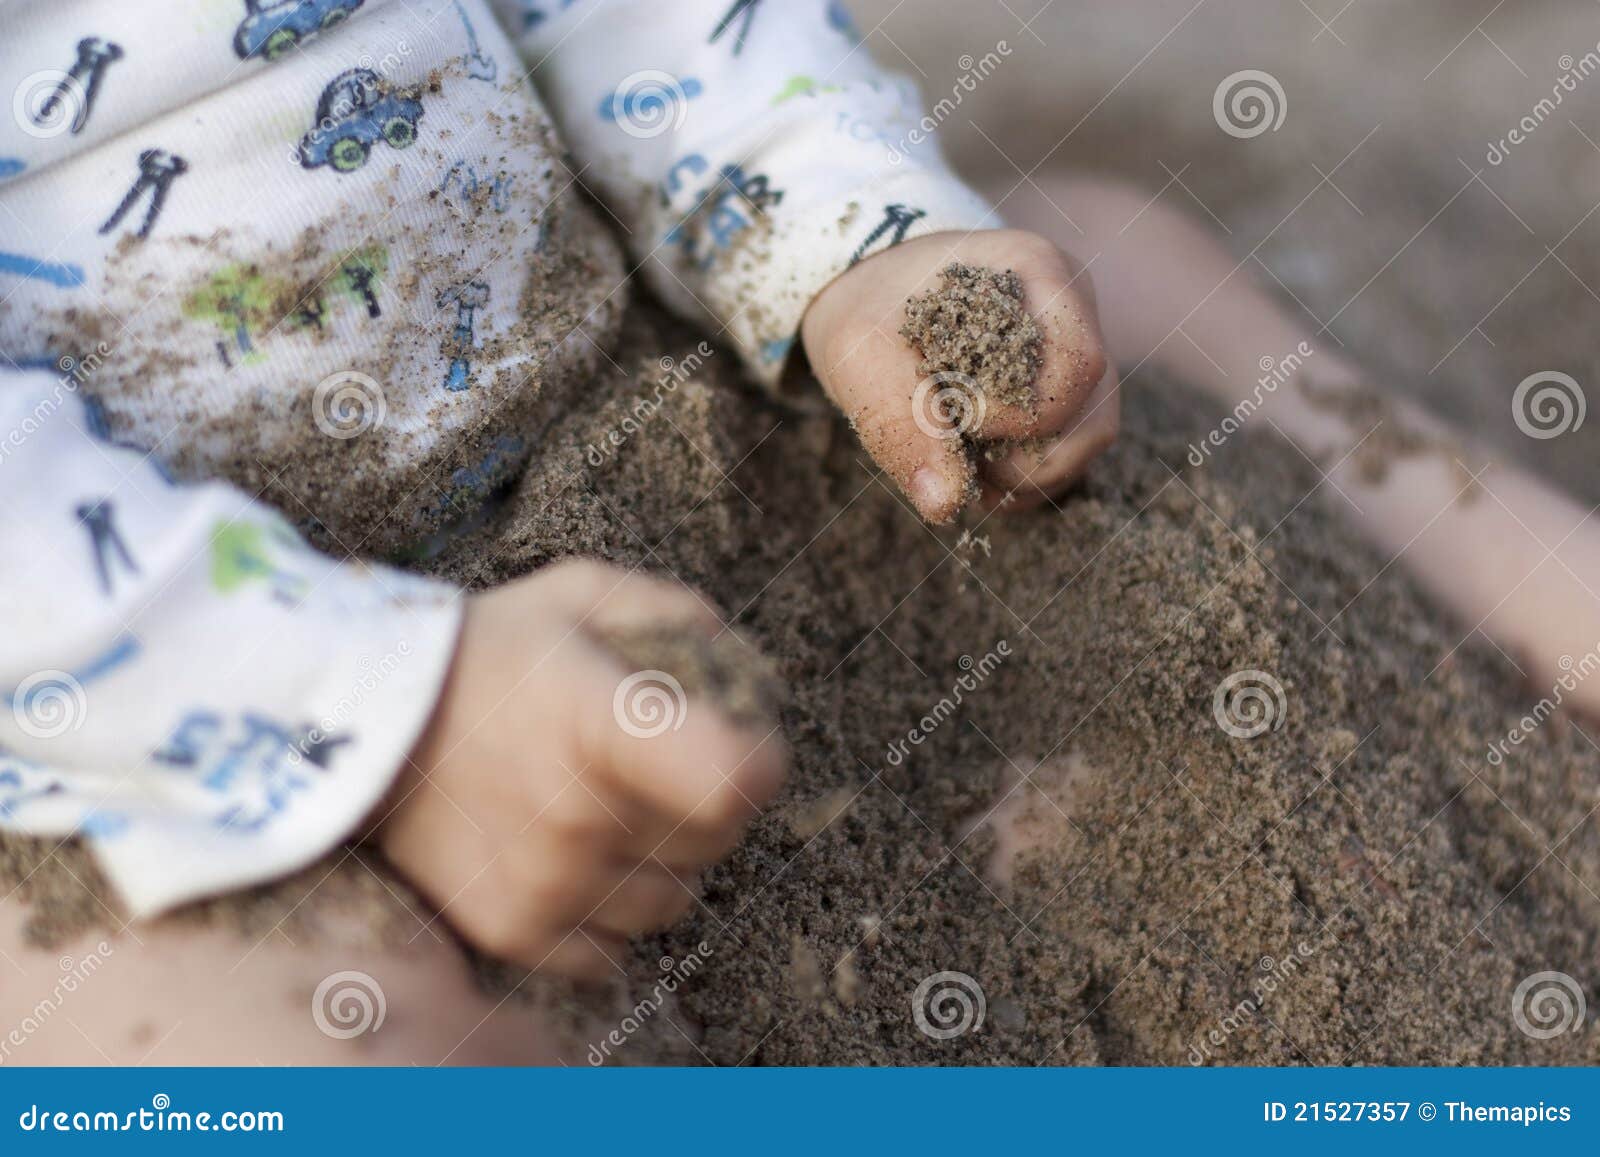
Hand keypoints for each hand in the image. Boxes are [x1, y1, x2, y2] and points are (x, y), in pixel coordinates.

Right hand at [378, 560, 786, 978]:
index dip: (760, 759)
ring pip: (675, 898)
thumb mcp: (586, 592)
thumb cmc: (490, 648)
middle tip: (659, 762)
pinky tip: (578, 857)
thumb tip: (753, 677)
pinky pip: (616, 949)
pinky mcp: (513, 930)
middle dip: (709, 799)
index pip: (733, 780)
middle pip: (718, 839)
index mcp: (601, 724)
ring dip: (663, 859)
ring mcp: (545, 883)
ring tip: (611, 806)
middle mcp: (577, 816)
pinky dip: (612, 912)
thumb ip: (683, 619)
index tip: (743, 739)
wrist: (360, 720)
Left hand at [801, 229, 1116, 522]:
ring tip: (967, 469)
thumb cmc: (868, 311)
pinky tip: (977, 470)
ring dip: (1030, 475)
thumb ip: (896, 422)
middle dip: (1026, 461)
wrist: (870, 293)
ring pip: (1090, 437)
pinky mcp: (1066, 387)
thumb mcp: (860, 356)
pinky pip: (1072, 449)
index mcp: (1040, 274)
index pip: (1078, 365)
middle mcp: (1076, 308)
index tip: (959, 420)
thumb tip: (946, 503)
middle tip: (961, 462)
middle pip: (1094, 412)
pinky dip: (1027, 476)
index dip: (1023, 415)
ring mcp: (1076, 350)